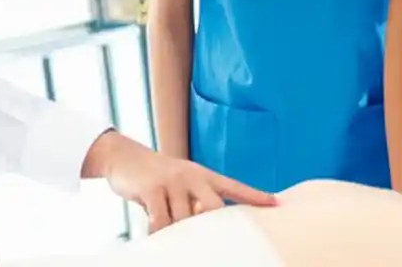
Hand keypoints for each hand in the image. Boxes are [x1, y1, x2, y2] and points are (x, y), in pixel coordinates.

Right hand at [82, 130, 276, 232]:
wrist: (125, 156)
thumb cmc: (158, 177)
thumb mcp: (183, 183)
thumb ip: (197, 200)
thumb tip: (211, 226)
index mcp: (204, 175)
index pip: (236, 187)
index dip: (256, 196)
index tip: (276, 204)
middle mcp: (193, 176)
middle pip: (214, 208)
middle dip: (215, 227)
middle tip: (215, 243)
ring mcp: (173, 181)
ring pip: (185, 219)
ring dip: (179, 232)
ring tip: (173, 239)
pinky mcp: (153, 188)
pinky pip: (160, 219)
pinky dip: (158, 231)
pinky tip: (154, 235)